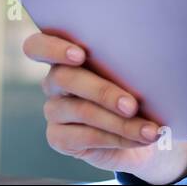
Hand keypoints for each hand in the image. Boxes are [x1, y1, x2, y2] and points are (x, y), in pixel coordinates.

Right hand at [23, 31, 183, 178]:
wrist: (142, 129)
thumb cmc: (137, 88)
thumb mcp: (133, 71)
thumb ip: (126, 61)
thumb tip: (144, 58)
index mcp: (66, 54)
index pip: (38, 46)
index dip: (53, 48)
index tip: (80, 55)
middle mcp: (55, 80)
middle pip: (65, 78)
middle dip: (103, 92)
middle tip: (132, 105)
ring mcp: (54, 109)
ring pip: (82, 110)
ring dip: (121, 122)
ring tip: (149, 130)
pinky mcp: (58, 137)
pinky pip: (86, 137)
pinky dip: (117, 138)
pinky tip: (138, 139)